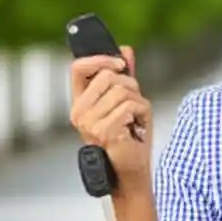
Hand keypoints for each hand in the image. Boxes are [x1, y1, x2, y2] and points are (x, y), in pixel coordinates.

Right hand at [69, 46, 152, 181]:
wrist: (131, 171)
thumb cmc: (128, 138)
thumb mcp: (126, 101)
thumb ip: (124, 76)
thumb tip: (126, 49)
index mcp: (80, 103)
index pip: (79, 68)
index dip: (100, 58)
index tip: (120, 63)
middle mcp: (79, 112)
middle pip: (108, 75)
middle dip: (131, 85)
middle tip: (134, 105)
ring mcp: (89, 122)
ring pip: (122, 90)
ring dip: (138, 102)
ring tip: (135, 120)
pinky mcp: (104, 131)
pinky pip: (130, 105)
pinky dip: (142, 113)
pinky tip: (137, 127)